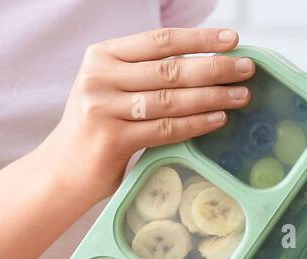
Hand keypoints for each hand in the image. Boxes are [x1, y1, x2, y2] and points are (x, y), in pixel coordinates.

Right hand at [45, 27, 254, 202]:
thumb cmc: (95, 128)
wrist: (60, 171)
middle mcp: (99, 78)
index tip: (231, 40)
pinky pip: (164, 130)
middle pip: (169, 69)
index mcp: (101, 56)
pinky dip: (195, 124)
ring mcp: (103, 109)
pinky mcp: (111, 140)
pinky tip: (218, 119)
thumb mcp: (110, 88)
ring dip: (212, 97)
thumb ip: (143, 73)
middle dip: (214, 68)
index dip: (199, 39)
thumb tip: (204, 64)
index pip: (159, 41)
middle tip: (246, 69)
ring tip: (240, 96)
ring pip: (170, 100)